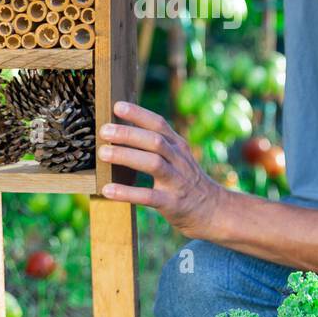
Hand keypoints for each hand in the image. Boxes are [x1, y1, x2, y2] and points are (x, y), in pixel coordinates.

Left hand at [97, 100, 225, 238]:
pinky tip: (107, 190)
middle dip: (128, 134)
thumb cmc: (186, 181)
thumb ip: (157, 144)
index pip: (159, 123)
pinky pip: (149, 196)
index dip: (139, 113)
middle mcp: (179, 160)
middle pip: (155, 141)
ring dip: (126, 156)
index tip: (117, 106)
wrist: (214, 210)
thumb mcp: (178, 157)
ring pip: (153, 163)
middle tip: (103, 130)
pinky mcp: (172, 203)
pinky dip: (127, 192)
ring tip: (103, 154)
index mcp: (178, 146)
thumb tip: (121, 129)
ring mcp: (177, 181)